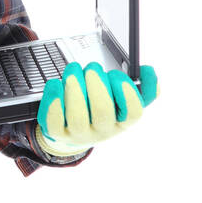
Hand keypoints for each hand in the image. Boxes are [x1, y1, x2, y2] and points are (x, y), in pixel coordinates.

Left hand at [35, 61, 158, 157]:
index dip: (127, 93)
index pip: (133, 112)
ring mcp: (79, 134)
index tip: (117, 75)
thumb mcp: (123, 100)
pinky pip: (54, 120)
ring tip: (73, 71)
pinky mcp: (57, 132)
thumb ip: (142, 87)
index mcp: (123, 121)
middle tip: (91, 69)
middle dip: (97, 84)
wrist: (72, 130)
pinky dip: (54, 98)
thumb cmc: (100, 108)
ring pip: (78, 116)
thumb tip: (147, 70)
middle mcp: (102, 130)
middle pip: (103, 112)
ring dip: (75, 88)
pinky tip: (56, 84)